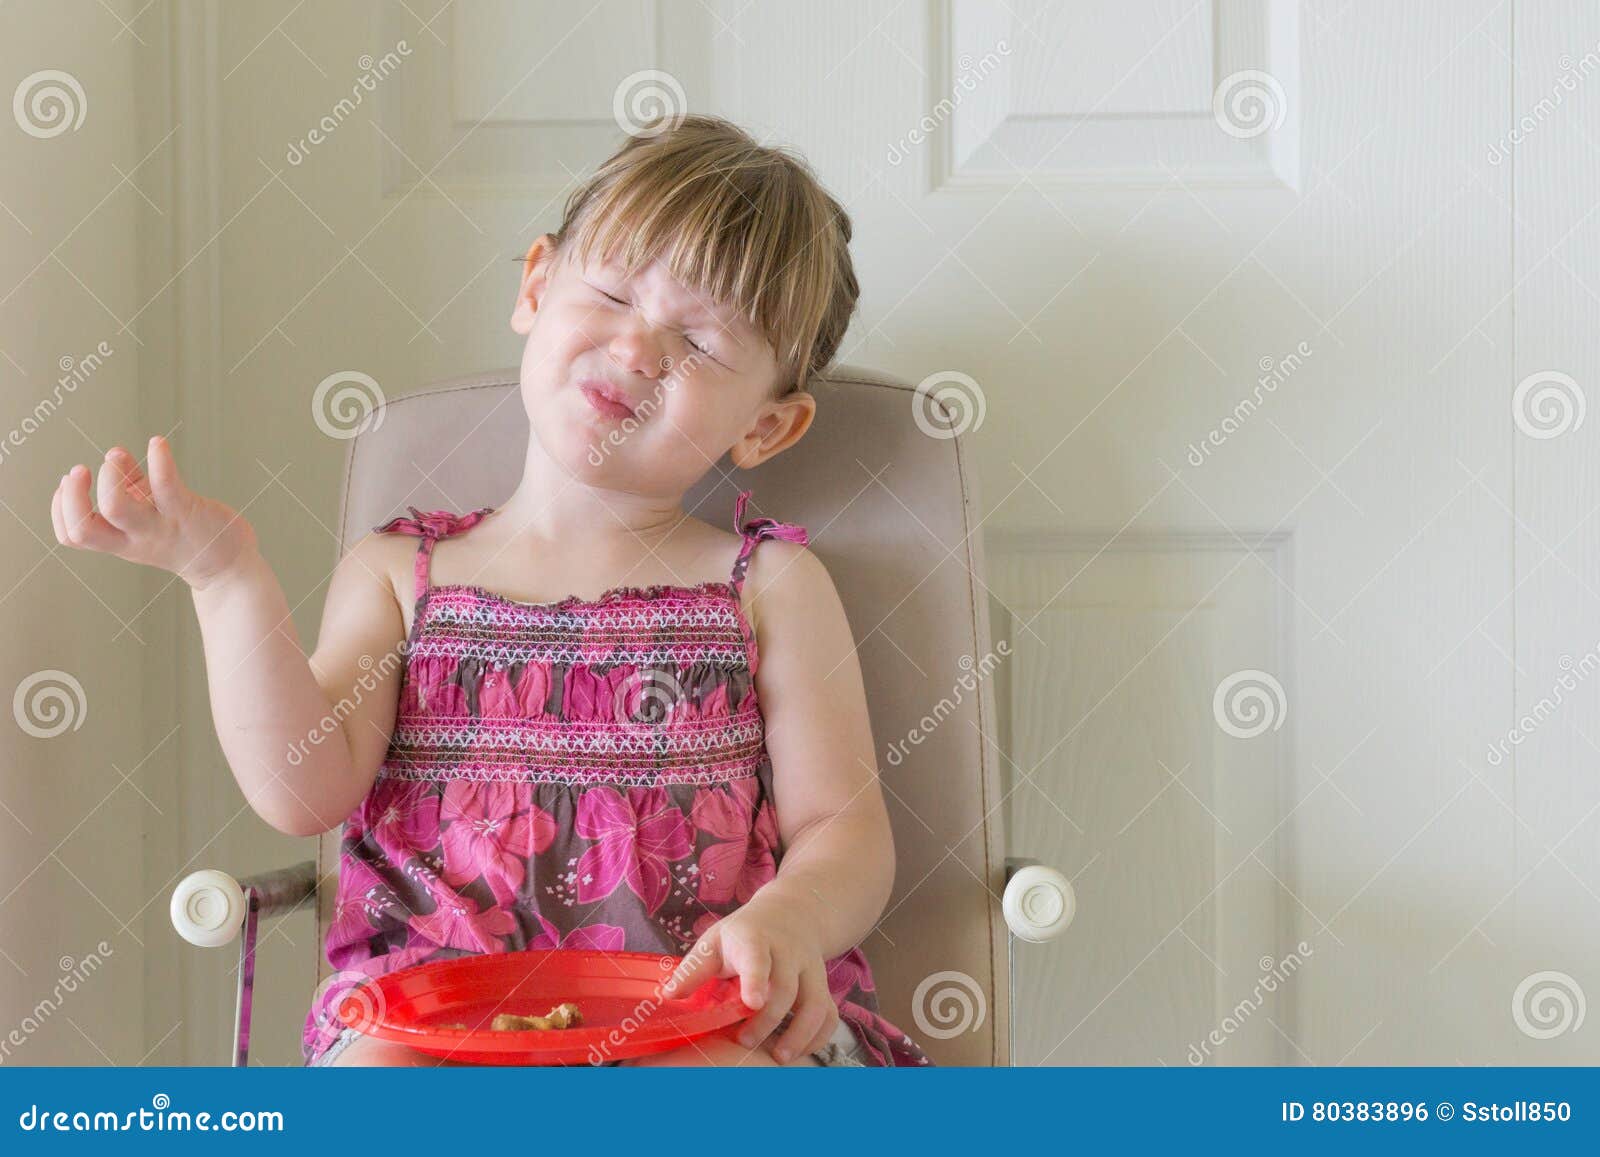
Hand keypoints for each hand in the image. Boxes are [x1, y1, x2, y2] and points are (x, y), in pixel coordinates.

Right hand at [51, 436, 258, 589]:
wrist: (228, 564)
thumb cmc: (184, 534)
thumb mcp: (149, 513)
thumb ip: (130, 485)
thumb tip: (114, 453)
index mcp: (121, 541)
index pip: (73, 535)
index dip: (60, 509)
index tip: (66, 485)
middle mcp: (137, 539)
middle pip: (85, 527)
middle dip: (73, 494)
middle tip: (80, 470)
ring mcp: (161, 527)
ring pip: (117, 508)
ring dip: (109, 475)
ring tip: (115, 456)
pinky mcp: (188, 512)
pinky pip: (166, 485)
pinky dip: (158, 459)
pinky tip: (158, 443)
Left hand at [657, 891, 837, 1063]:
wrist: (792, 913)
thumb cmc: (745, 933)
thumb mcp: (715, 941)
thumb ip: (694, 970)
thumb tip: (666, 997)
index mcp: (755, 938)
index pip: (758, 957)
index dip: (756, 979)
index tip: (752, 1002)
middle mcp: (788, 952)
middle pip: (785, 988)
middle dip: (767, 1020)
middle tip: (744, 1041)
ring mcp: (809, 969)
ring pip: (815, 1002)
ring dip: (800, 1033)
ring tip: (780, 1056)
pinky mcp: (822, 984)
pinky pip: (829, 1013)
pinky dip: (819, 1035)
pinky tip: (799, 1050)